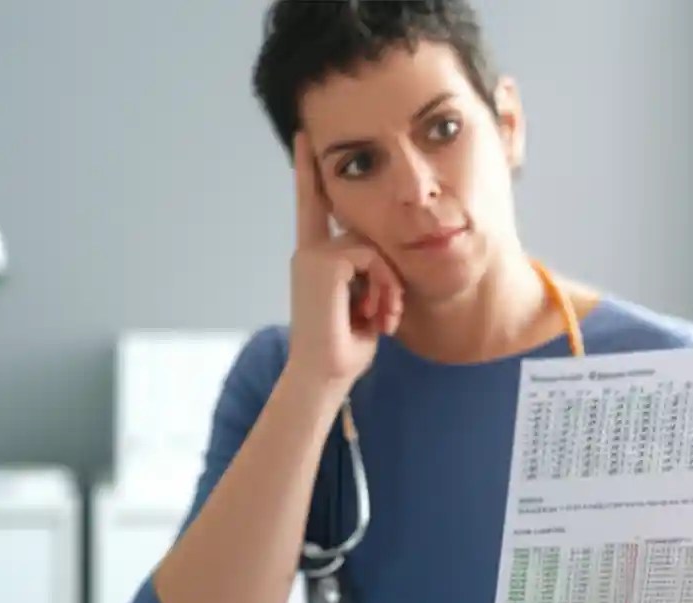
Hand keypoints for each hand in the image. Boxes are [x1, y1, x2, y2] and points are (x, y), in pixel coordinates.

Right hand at [286, 131, 402, 387]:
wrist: (322, 376)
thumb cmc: (345, 349)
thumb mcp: (363, 305)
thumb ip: (367, 275)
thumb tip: (382, 262)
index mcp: (314, 260)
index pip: (312, 207)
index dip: (308, 173)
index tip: (304, 137)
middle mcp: (307, 252)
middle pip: (366, 235)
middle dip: (386, 277)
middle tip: (386, 317)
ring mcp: (311, 255)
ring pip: (372, 247)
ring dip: (387, 286)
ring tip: (382, 319)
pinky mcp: (322, 262)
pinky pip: (371, 256)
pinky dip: (382, 286)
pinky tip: (375, 314)